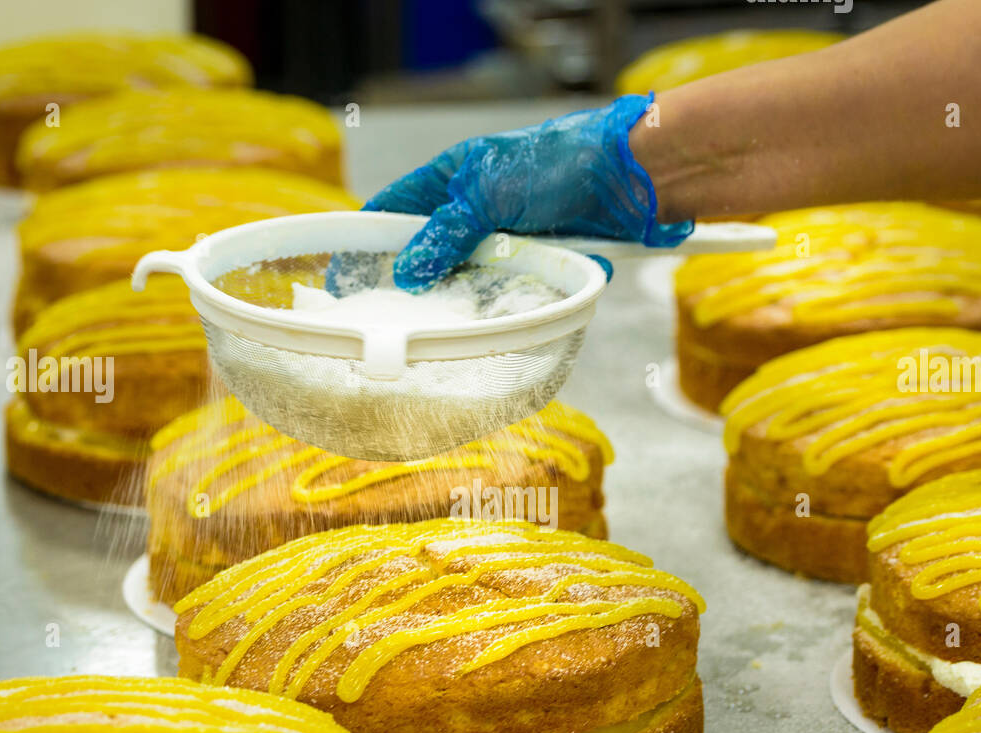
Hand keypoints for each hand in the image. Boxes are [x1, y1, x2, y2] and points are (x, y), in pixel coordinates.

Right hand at [365, 94, 693, 290]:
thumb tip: (408, 273)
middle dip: (419, 283)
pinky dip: (514, 302)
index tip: (346, 281)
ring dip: (471, 296)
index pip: (394, 211)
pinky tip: (506, 316)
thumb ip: (446, 234)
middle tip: (398, 316)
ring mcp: (508, 237)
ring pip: (472, 279)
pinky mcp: (540, 261)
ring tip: (452, 320)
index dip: (367, 244)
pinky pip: (515, 292)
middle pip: (431, 254)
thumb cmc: (560, 163)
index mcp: (453, 178)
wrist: (634, 177)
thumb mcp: (488, 195)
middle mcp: (476, 210)